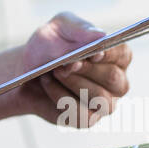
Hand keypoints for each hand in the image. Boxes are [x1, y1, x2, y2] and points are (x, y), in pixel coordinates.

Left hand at [18, 11, 131, 128]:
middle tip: (66, 64)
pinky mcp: (86, 119)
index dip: (110, 54)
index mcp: (116, 56)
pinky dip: (61, 98)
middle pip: (114, 79)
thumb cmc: (48, 45)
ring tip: (54, 72)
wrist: (25, 69)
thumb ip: (80, 29)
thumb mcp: (59, 28)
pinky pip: (81, 115)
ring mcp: (103, 103)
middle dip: (88, 71)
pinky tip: (48, 84)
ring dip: (74, 84)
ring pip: (100, 100)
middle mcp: (116, 82)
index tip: (93, 52)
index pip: (123, 55)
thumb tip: (101, 35)